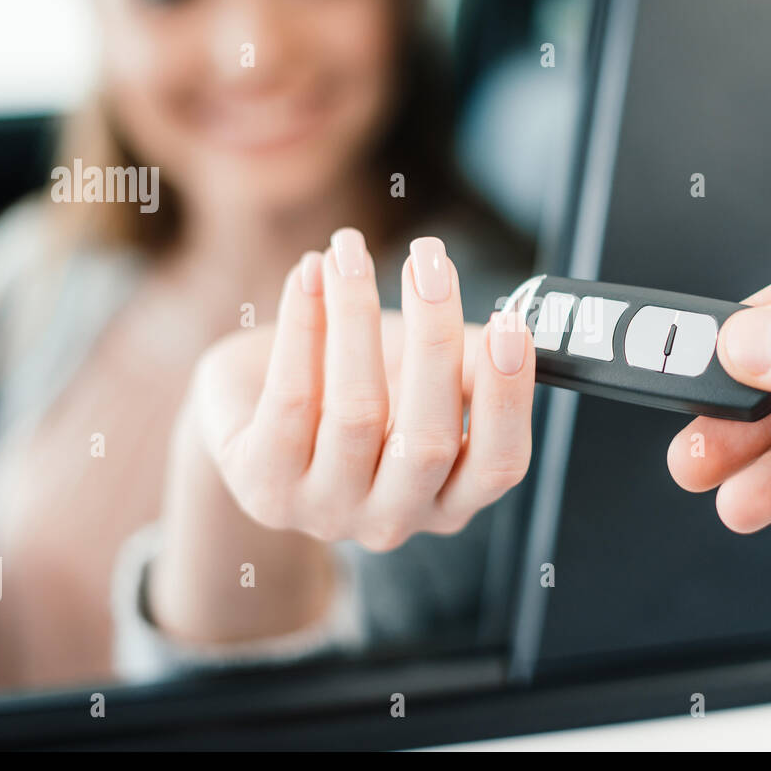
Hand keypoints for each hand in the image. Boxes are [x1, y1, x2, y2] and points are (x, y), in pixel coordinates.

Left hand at [190, 230, 535, 551]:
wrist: (254, 409)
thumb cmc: (360, 387)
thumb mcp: (425, 379)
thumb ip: (474, 365)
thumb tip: (516, 327)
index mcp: (448, 501)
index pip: (497, 464)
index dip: (509, 397)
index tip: (511, 323)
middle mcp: (392, 520)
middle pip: (429, 440)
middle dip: (434, 340)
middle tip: (430, 262)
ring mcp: (326, 511)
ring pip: (357, 413)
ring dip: (356, 316)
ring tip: (350, 251)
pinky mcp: (264, 486)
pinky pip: (291, 398)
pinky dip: (303, 325)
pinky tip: (309, 273)